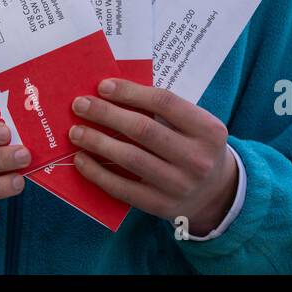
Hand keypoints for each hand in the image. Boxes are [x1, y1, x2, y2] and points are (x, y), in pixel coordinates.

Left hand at [69, 78, 237, 235]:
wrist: (216, 193)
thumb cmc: (195, 147)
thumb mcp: (194, 125)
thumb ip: (163, 110)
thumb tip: (112, 92)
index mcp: (208, 130)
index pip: (164, 102)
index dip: (130, 92)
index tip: (102, 86)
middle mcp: (197, 158)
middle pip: (143, 129)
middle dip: (106, 114)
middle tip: (80, 105)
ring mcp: (179, 185)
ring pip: (130, 158)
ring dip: (97, 142)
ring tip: (76, 131)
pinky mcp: (161, 206)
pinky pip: (123, 188)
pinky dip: (98, 172)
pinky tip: (81, 159)